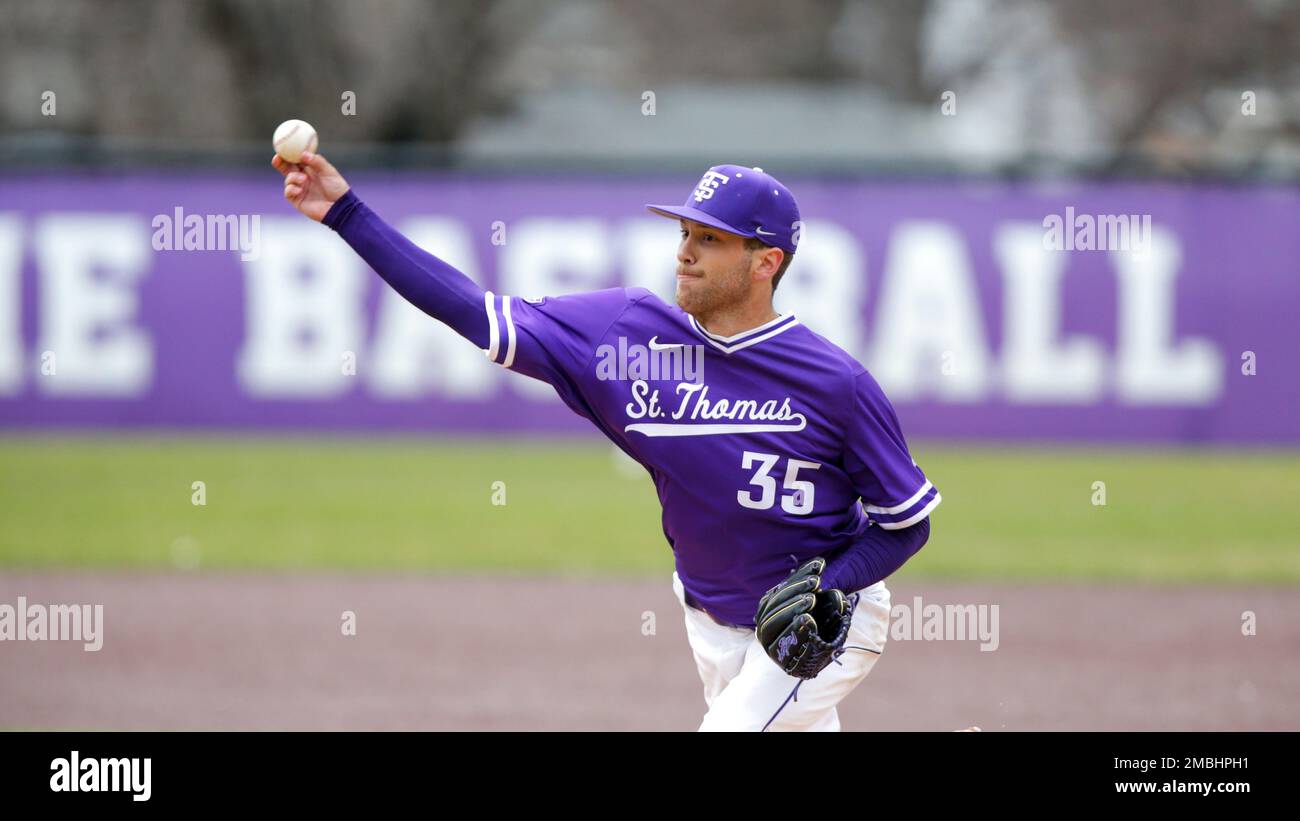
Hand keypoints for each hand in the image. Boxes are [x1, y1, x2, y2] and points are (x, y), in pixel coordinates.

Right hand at [272, 151, 349, 222]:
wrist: (340, 207)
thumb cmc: (337, 188)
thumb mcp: (329, 171)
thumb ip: (317, 161)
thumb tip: (303, 154)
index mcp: (310, 170)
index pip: (296, 159)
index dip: (288, 154)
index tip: (283, 147)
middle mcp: (303, 178)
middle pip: (287, 168)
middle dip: (280, 163)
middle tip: (277, 159)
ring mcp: (299, 189)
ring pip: (288, 179)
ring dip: (293, 177)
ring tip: (304, 179)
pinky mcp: (297, 200)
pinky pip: (288, 192)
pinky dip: (291, 188)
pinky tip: (300, 190)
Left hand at [755, 557, 855, 678]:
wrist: (822, 625)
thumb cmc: (829, 636)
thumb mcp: (835, 633)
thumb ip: (834, 621)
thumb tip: (837, 599)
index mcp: (782, 657)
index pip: (781, 647)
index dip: (794, 633)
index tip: (808, 619)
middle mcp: (768, 641)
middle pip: (771, 623)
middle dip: (792, 608)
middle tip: (811, 598)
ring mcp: (765, 620)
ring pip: (772, 603)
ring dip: (794, 590)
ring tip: (816, 581)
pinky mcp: (769, 601)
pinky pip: (778, 588)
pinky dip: (797, 578)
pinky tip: (817, 567)